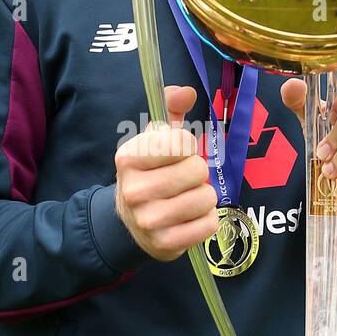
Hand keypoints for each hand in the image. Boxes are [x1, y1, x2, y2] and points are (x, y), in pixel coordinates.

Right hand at [114, 85, 218, 260]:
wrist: (130, 222)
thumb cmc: (150, 173)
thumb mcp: (154, 139)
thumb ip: (170, 109)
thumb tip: (186, 92)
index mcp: (128, 158)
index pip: (181, 142)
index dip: (186, 146)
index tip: (175, 154)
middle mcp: (134, 190)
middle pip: (198, 170)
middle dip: (197, 173)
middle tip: (182, 180)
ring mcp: (149, 220)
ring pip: (206, 198)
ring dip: (203, 197)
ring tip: (186, 198)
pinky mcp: (165, 244)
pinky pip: (208, 224)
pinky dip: (205, 220)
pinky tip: (188, 219)